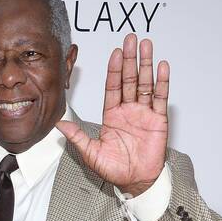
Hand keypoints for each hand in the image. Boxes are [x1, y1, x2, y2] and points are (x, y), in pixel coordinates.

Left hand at [57, 33, 168, 196]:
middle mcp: (128, 110)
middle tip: (131, 39)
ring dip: (146, 64)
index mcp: (112, 115)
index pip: (112, 87)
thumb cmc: (114, 169)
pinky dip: (162, 82)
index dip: (114, 70)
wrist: (135, 181)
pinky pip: (160, 97)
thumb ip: (77, 137)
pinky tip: (162, 66)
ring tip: (146, 45)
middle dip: (129, 59)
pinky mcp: (158, 119)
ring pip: (145, 83)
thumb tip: (60, 124)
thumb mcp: (91, 153)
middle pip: (129, 79)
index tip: (115, 53)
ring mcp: (144, 113)